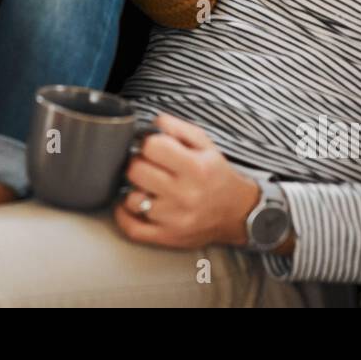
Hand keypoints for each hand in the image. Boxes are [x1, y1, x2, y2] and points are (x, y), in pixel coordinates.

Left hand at [113, 113, 262, 249]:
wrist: (237, 213)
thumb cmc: (217, 175)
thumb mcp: (206, 145)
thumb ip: (179, 129)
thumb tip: (154, 122)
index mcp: (195, 168)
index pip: (152, 146)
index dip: (148, 142)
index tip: (152, 147)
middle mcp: (184, 194)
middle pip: (136, 171)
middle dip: (138, 163)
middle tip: (147, 165)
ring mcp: (174, 219)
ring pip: (131, 199)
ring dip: (134, 189)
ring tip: (144, 186)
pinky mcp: (168, 237)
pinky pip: (132, 229)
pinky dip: (123, 215)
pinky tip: (129, 205)